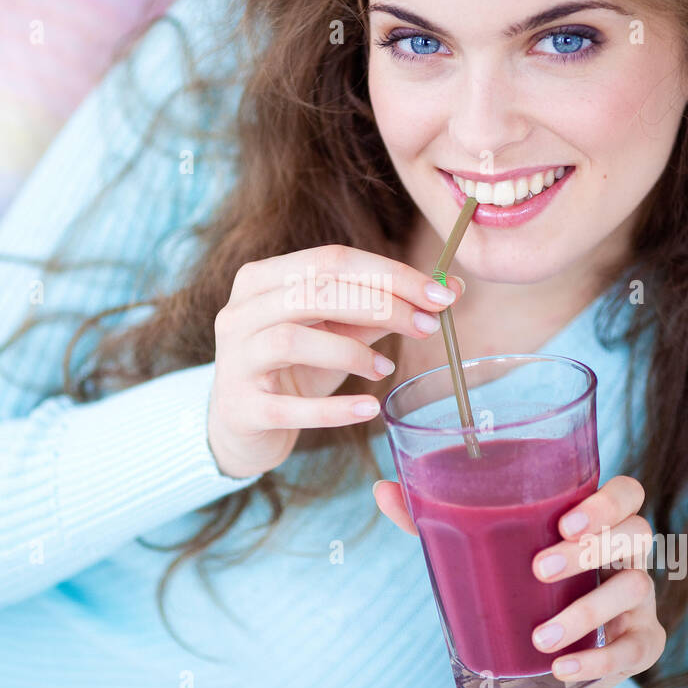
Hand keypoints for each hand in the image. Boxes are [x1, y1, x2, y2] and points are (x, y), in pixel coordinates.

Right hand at [207, 244, 463, 479]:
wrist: (243, 427)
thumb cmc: (295, 370)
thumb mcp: (336, 332)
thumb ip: (383, 309)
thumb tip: (451, 291)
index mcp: (262, 279)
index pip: (332, 259)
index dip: (391, 274)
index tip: (441, 294)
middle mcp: (240, 312)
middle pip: (313, 292)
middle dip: (381, 305)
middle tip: (427, 326)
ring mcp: (236, 361)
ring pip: (293, 340)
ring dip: (352, 352)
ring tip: (386, 370)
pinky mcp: (242, 409)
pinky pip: (290, 407)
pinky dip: (333, 409)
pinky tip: (369, 409)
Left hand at [373, 474, 664, 687]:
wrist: (542, 652)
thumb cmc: (516, 584)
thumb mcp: (481, 550)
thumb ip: (436, 518)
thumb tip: (383, 489)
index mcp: (594, 522)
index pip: (626, 493)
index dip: (607, 501)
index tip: (564, 520)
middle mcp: (624, 554)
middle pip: (637, 532)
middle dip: (590, 549)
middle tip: (539, 568)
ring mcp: (638, 599)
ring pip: (636, 588)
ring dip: (586, 611)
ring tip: (541, 636)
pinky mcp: (640, 643)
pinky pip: (635, 647)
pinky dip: (598, 660)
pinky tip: (563, 667)